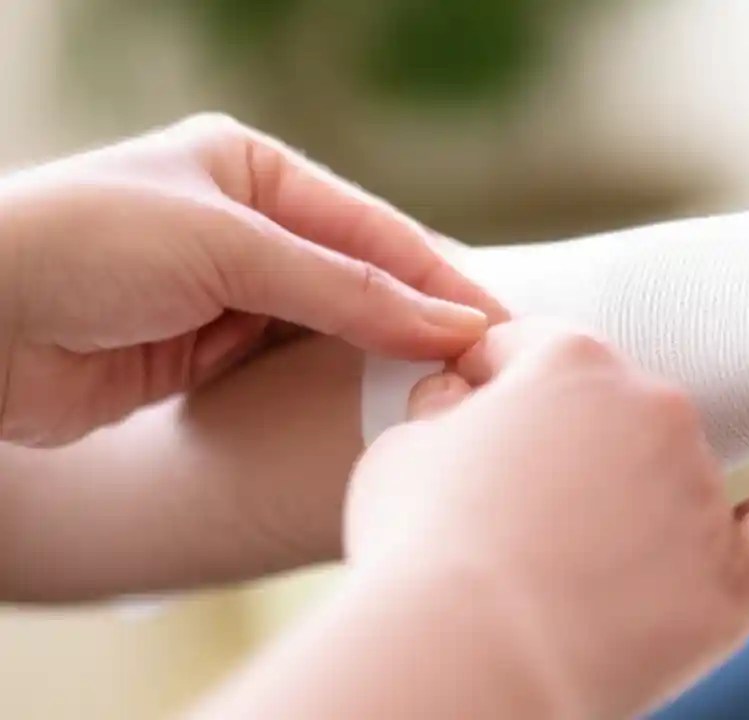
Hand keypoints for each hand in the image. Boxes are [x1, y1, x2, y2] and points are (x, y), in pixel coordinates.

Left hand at [0, 113, 500, 445]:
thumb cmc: (86, 246)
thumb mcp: (230, 247)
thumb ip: (346, 287)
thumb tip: (449, 323)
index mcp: (248, 169)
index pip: (368, 225)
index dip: (435, 276)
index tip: (494, 322)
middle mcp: (242, 226)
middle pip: (357, 276)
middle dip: (417, 316)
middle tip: (487, 360)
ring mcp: (225, 292)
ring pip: (329, 326)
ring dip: (379, 356)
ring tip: (446, 387)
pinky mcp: (204, 354)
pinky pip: (289, 368)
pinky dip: (331, 386)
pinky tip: (377, 403)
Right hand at [345, 321, 748, 717]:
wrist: (467, 661)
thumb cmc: (418, 552)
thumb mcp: (403, 449)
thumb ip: (447, 405)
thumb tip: (467, 395)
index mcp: (573, 360)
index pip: (536, 351)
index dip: (496, 390)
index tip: (475, 438)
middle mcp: (654, 405)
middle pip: (618, 409)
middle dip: (575, 445)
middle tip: (525, 514)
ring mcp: (702, 488)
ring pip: (686, 469)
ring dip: (644, 500)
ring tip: (579, 568)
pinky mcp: (734, 575)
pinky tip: (739, 535)